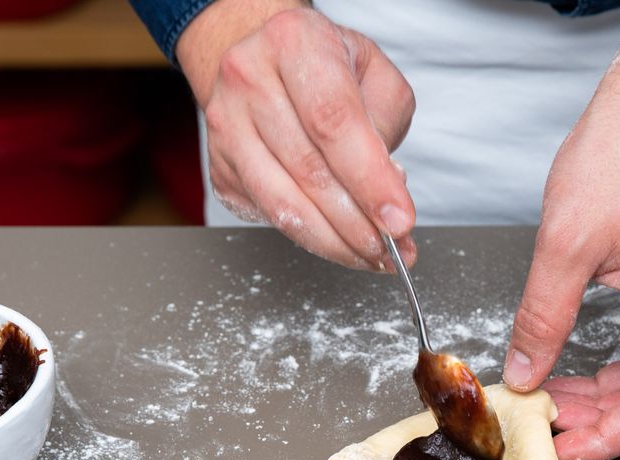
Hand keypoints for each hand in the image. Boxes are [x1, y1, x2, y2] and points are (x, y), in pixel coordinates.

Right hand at [177, 2, 416, 269]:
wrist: (264, 59)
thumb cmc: (325, 66)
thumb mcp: (374, 73)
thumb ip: (386, 125)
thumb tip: (386, 192)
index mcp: (294, 43)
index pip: (334, 122)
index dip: (369, 180)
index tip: (399, 221)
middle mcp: (249, 79)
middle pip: (308, 171)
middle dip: (359, 224)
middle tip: (395, 249)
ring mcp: (226, 126)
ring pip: (283, 205)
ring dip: (335, 243)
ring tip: (372, 256)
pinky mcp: (220, 168)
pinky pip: (268, 216)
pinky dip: (311, 239)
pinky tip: (341, 242)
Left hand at [502, 4, 619, 459]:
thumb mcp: (567, 241)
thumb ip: (544, 316)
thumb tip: (523, 373)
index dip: (610, 438)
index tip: (563, 449)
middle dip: (617, 433)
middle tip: (557, 436)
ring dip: (612, 408)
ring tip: (550, 406)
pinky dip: (617, 380)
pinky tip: (570, 378)